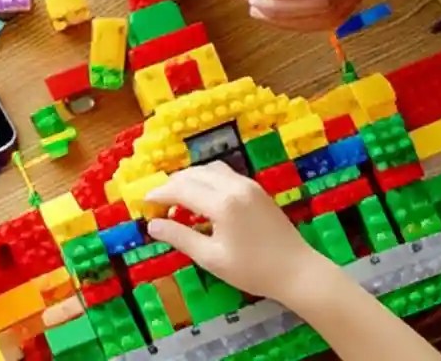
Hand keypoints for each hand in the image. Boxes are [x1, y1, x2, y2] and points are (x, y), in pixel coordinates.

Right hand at [145, 162, 327, 299]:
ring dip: (189, 180)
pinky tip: (202, 199)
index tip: (143, 203)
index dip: (159, 194)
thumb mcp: (211, 258)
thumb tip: (153, 225)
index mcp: (222, 203)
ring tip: (178, 200)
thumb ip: (180, 237)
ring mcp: (248, 185)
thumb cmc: (253, 270)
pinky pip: (224, 174)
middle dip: (172, 185)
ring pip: (209, 170)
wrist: (297, 271)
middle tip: (158, 204)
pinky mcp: (256, 189)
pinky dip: (206, 180)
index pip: (181, 189)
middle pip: (193, 174)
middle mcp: (234, 186)